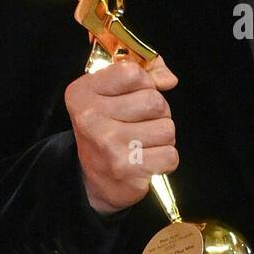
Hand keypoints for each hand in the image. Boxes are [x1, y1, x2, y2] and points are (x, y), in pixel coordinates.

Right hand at [64, 54, 178, 214]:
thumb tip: (168, 80)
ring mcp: (109, 146)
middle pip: (155, 101)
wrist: (95, 181)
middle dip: (157, 113)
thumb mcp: (112, 93)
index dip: (144, 83)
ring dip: (162, 137)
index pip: (133, 73)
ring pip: (167, 129)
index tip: (133, 96)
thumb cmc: (108, 130)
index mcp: (83, 93)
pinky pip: (170, 155)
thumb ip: (144, 73)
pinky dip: (164, 159)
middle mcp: (91, 119)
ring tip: (141, 143)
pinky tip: (145, 161)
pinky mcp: (128, 171)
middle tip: (139, 124)